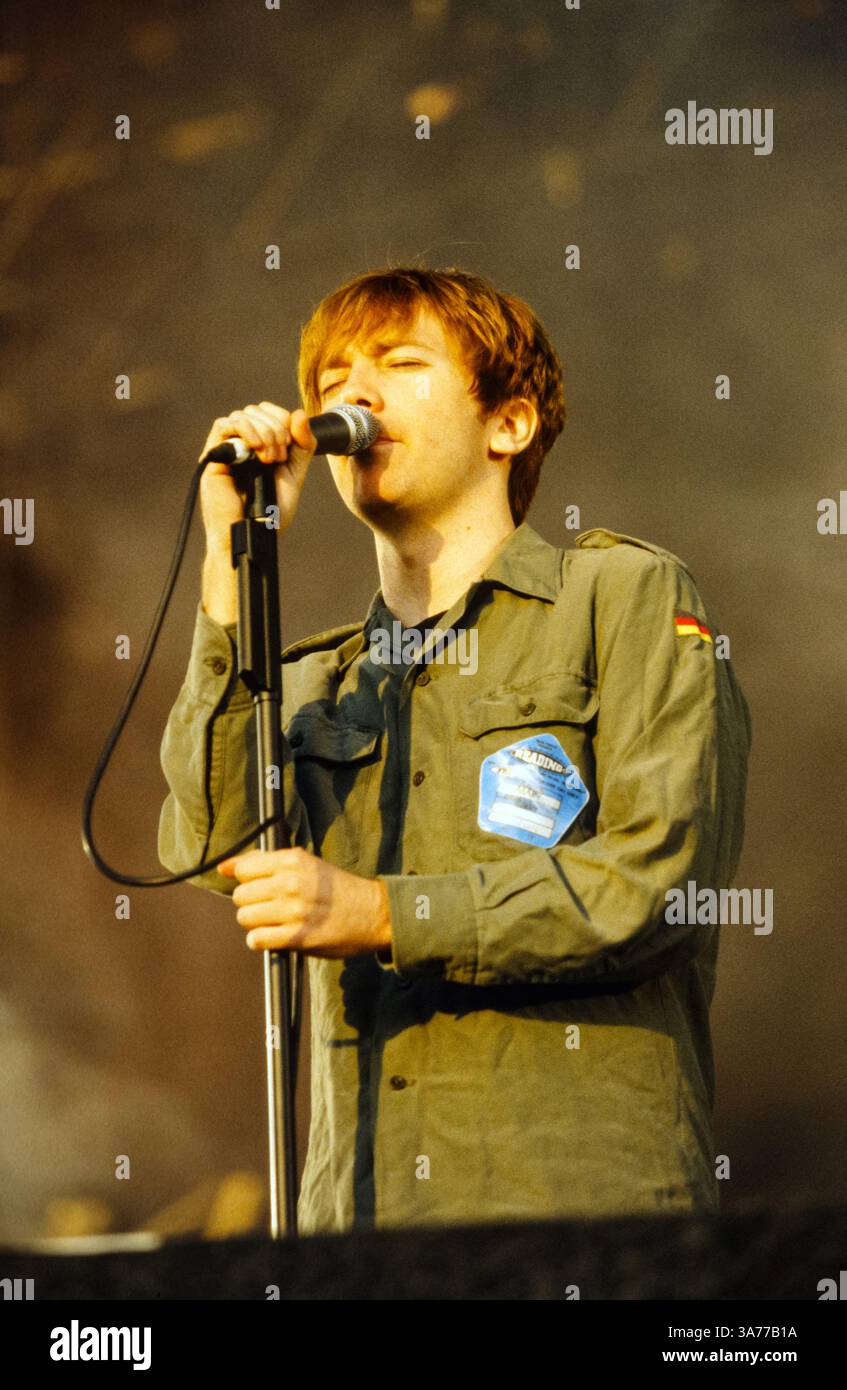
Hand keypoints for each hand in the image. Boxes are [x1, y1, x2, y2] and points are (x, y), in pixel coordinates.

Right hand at [199, 402, 317, 551]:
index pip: (269, 413)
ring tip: (268, 459)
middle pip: (256, 411)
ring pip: (242, 415)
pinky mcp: (213, 457)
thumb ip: (302, 446)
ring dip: (262, 432)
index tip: (289, 445)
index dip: (282, 419)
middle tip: (278, 457)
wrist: (253, 533)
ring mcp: (227, 450)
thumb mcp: (294, 474)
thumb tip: (299, 413)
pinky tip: (255, 448)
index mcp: (261, 446)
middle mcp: (243, 445)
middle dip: (275, 429)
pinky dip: (244, 430)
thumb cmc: (271, 511)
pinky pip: (223, 426)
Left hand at [219, 846, 392, 958]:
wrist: (373, 913)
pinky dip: (260, 941)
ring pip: (245, 917)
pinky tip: (274, 937)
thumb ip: (265, 863)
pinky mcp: (297, 937)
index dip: (247, 881)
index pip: (243, 869)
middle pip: (240, 895)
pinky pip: (257, 939)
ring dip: (255, 923)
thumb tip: (224, 867)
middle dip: (250, 903)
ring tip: (273, 922)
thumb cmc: (337, 890)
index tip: (258, 887)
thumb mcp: (306, 865)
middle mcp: (290, 883)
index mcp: (292, 861)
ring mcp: (293, 910)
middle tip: (270, 907)